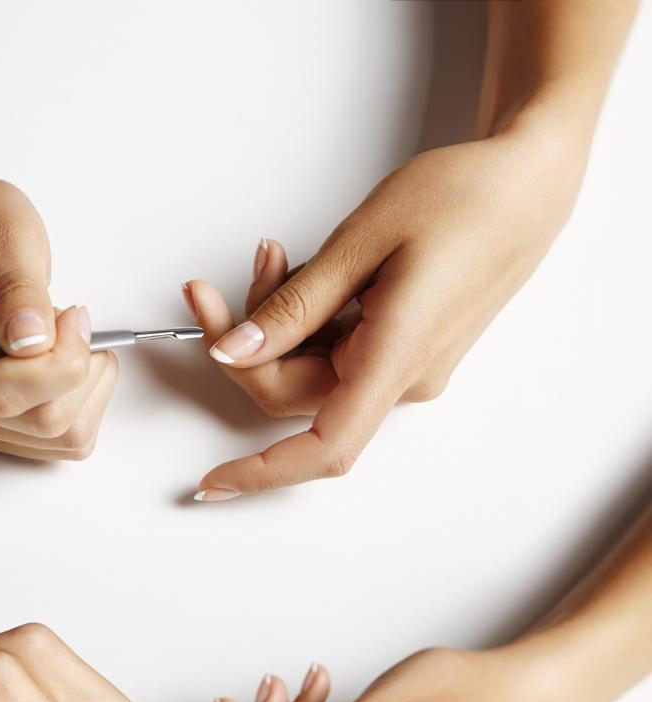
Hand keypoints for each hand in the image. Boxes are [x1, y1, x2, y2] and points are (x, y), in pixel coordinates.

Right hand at [0, 179, 116, 459]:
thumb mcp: (1, 227)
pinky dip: (79, 405)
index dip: (64, 361)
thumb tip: (31, 340)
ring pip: (57, 437)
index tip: (75, 316)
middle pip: (40, 421)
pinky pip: (56, 443)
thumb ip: (19, 286)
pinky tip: (61, 365)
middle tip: (72, 324)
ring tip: (63, 341)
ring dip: (85, 390)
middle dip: (81, 373)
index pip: (9, 389)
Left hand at [185, 123, 584, 497]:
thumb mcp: (364, 238)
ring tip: (272, 255)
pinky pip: (335, 355)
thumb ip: (295, 304)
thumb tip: (236, 350)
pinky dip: (306, 323)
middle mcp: (404, 378)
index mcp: (397, 356)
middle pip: (296, 395)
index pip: (324, 447)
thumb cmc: (466, 198)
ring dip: (274, 326)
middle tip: (207, 291)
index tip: (213, 481)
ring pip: (310, 373)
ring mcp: (405, 369)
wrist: (529, 186)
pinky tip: (303, 271)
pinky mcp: (404, 352)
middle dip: (246, 348)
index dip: (264, 471)